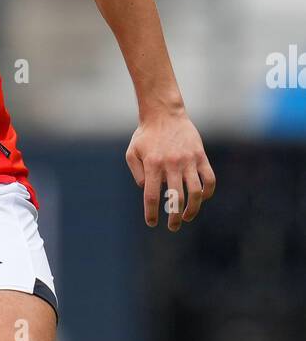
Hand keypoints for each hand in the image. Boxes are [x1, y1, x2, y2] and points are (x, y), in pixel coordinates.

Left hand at [125, 111, 215, 230]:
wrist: (164, 114)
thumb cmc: (145, 135)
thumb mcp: (132, 153)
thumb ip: (137, 174)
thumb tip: (147, 191)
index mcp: (153, 165)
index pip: (152, 196)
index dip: (152, 213)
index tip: (152, 223)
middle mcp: (171, 164)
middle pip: (175, 199)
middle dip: (174, 217)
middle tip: (173, 227)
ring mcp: (188, 160)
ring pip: (196, 192)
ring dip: (193, 209)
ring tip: (187, 217)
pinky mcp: (201, 156)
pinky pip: (209, 178)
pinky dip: (208, 192)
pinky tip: (202, 199)